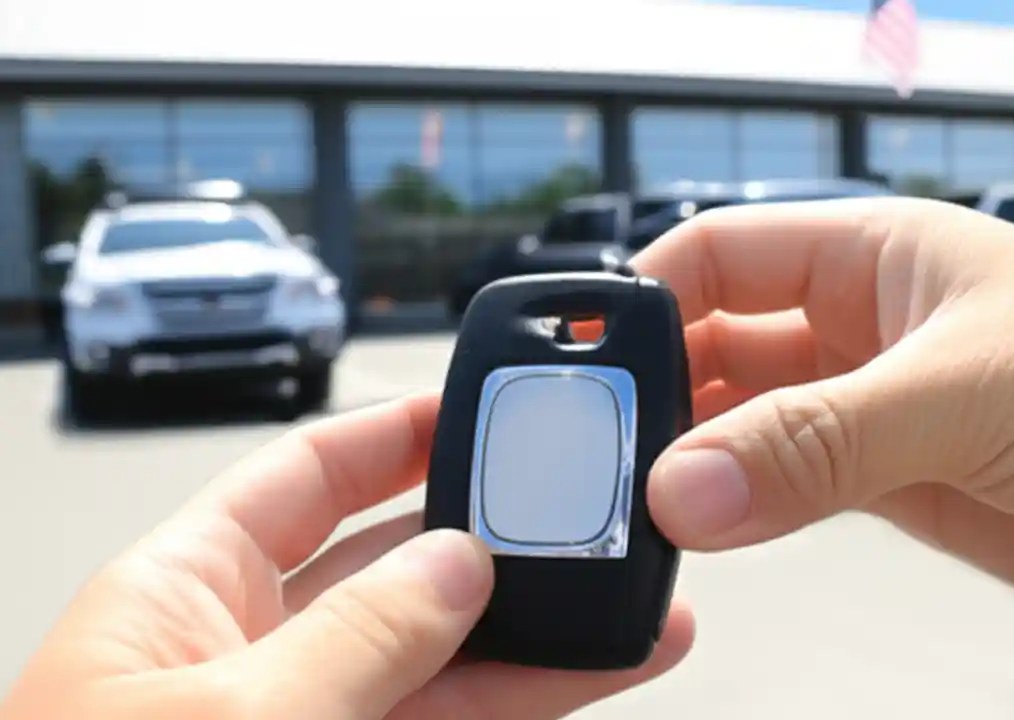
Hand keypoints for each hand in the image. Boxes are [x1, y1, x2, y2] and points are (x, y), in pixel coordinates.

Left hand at [2, 395, 693, 718]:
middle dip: (488, 544)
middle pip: (388, 568)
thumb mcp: (241, 719)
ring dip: (531, 638)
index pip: (303, 479)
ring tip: (622, 613)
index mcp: (180, 594)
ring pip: (435, 662)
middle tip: (575, 520)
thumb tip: (455, 564)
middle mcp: (243, 654)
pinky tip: (581, 678)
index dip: (393, 438)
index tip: (478, 416)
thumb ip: (360, 636)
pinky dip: (516, 703)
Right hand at [632, 197, 1013, 630]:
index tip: (588, 358)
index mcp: (875, 254)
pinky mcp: (887, 479)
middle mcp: (861, 322)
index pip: (723, 253)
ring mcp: (868, 404)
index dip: (649, 295)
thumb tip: (687, 484)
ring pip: (743, 419)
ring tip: (644, 497)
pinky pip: (783, 482)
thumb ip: (820, 441)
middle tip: (604, 447)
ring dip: (693, 454)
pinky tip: (704, 525)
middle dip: (657, 387)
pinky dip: (739, 503)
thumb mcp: (967, 393)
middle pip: (718, 340)